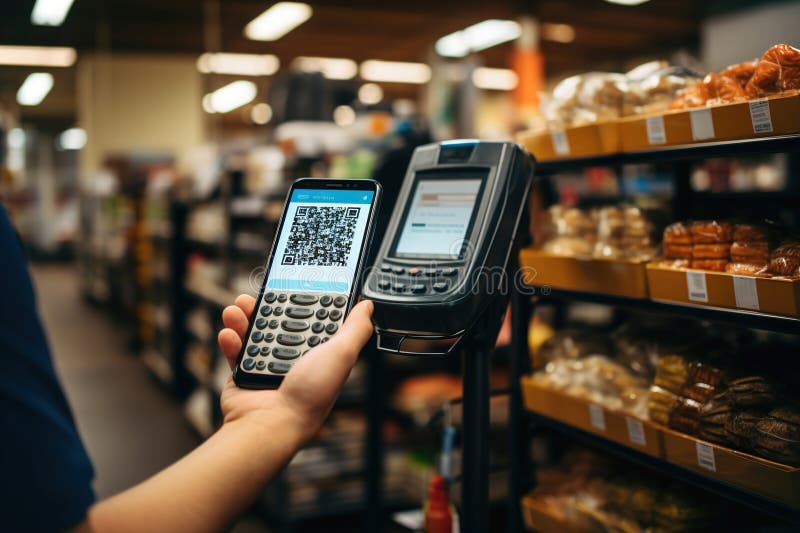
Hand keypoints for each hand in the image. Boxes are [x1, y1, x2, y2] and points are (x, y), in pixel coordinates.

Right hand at [217, 295, 373, 441]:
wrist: (271, 425)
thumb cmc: (310, 395)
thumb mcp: (342, 355)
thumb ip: (355, 329)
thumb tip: (367, 306)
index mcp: (320, 352)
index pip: (313, 318)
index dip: (305, 299)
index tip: (296, 281)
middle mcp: (295, 358)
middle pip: (280, 320)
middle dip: (268, 304)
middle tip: (260, 292)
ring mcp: (267, 366)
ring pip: (254, 331)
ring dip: (244, 316)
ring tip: (238, 307)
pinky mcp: (244, 374)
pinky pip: (235, 350)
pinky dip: (230, 340)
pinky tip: (229, 333)